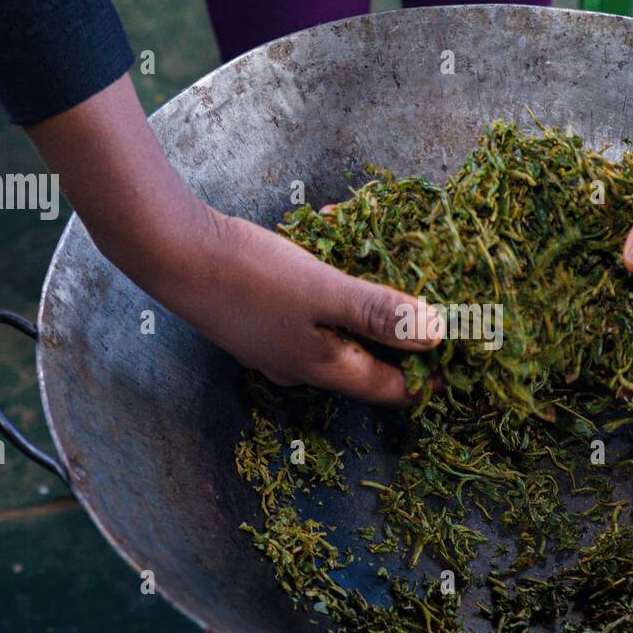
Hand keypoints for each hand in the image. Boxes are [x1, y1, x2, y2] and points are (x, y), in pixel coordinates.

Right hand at [25, 75, 439, 407]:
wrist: (170, 252)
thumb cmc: (248, 273)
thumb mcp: (324, 291)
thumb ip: (380, 314)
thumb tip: (439, 336)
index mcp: (324, 369)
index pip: (393, 390)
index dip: (431, 373)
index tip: (462, 344)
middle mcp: (302, 368)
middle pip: (369, 363)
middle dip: (403, 333)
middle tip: (433, 297)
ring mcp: (278, 347)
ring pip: (341, 333)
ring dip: (368, 303)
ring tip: (388, 262)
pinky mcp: (261, 320)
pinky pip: (313, 311)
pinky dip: (333, 286)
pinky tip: (334, 241)